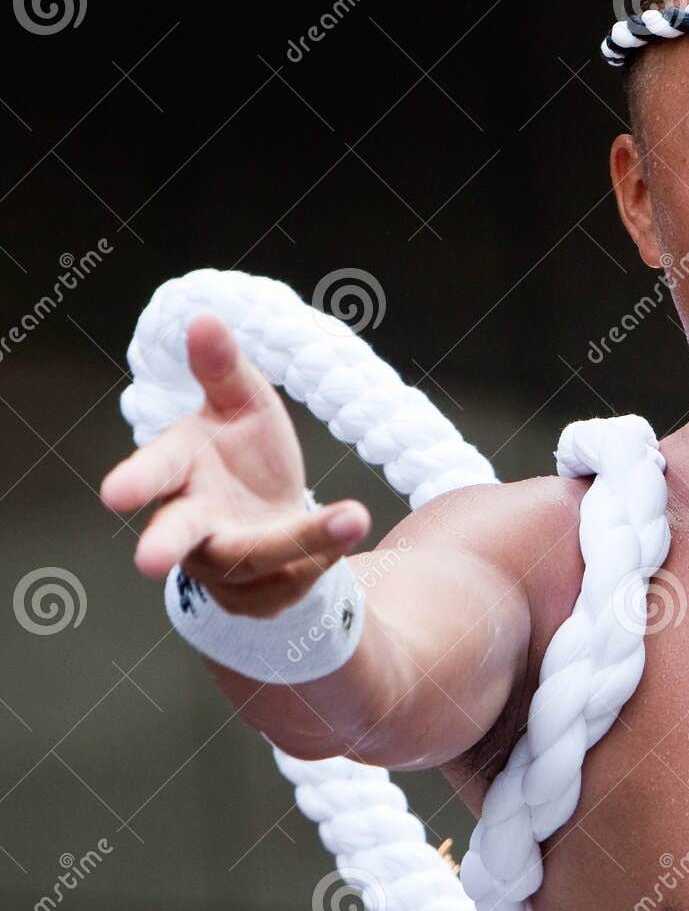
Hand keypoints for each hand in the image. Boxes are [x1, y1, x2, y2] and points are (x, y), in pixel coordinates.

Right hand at [101, 312, 370, 617]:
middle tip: (147, 562)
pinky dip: (323, 557)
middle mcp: (192, 523)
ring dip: (305, 541)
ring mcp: (223, 565)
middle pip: (176, 538)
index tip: (114, 495)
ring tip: (352, 516)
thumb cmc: (246, 452)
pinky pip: (292, 581)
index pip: (152, 474)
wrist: (277, 512)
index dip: (135, 482)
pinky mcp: (260, 594)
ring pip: (255, 561)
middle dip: (162, 547)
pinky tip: (346, 530)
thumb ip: (223, 368)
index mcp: (179, 471)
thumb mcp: (244, 404)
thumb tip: (204, 316)